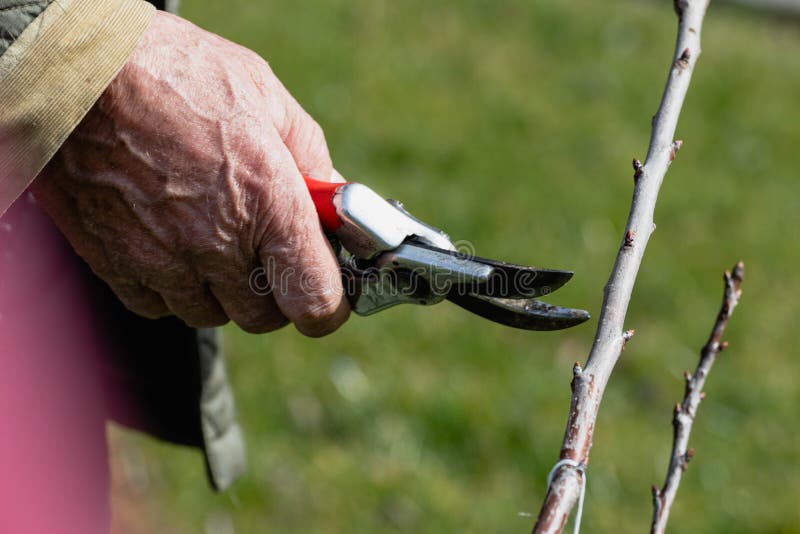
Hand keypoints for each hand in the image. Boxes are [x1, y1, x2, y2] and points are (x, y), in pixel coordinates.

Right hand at [33, 12, 348, 335]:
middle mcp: (216, 242)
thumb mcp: (265, 97)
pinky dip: (173, 286)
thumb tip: (333, 201)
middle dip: (273, 289)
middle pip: (263, 316)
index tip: (327, 293)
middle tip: (265, 248)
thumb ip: (311, 158)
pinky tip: (171, 240)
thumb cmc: (176, 74)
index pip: (315, 300)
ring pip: (211, 314)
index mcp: (267, 201)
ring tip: (211, 232)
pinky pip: (159, 306)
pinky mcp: (115, 266)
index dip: (328, 305)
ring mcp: (162, 260)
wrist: (77, 73)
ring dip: (221, 289)